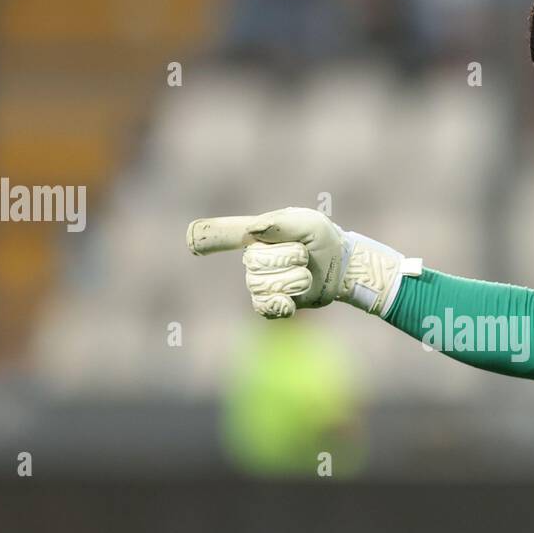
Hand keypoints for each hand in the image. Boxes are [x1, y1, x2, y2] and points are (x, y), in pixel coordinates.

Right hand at [185, 207, 420, 318]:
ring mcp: (262, 282)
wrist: (343, 267)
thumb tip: (252, 232)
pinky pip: (264, 307)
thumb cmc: (324, 240)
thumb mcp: (309, 224)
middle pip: (253, 264)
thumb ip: (281, 224)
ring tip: (306, 274)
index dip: (208, 237)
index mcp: (258, 234)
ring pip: (262, 285)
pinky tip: (290, 302)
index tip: (190, 240)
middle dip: (286, 259)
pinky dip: (280, 304)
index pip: (225, 234)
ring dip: (292, 280)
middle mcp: (254, 257)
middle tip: (304, 255)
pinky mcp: (273, 304)